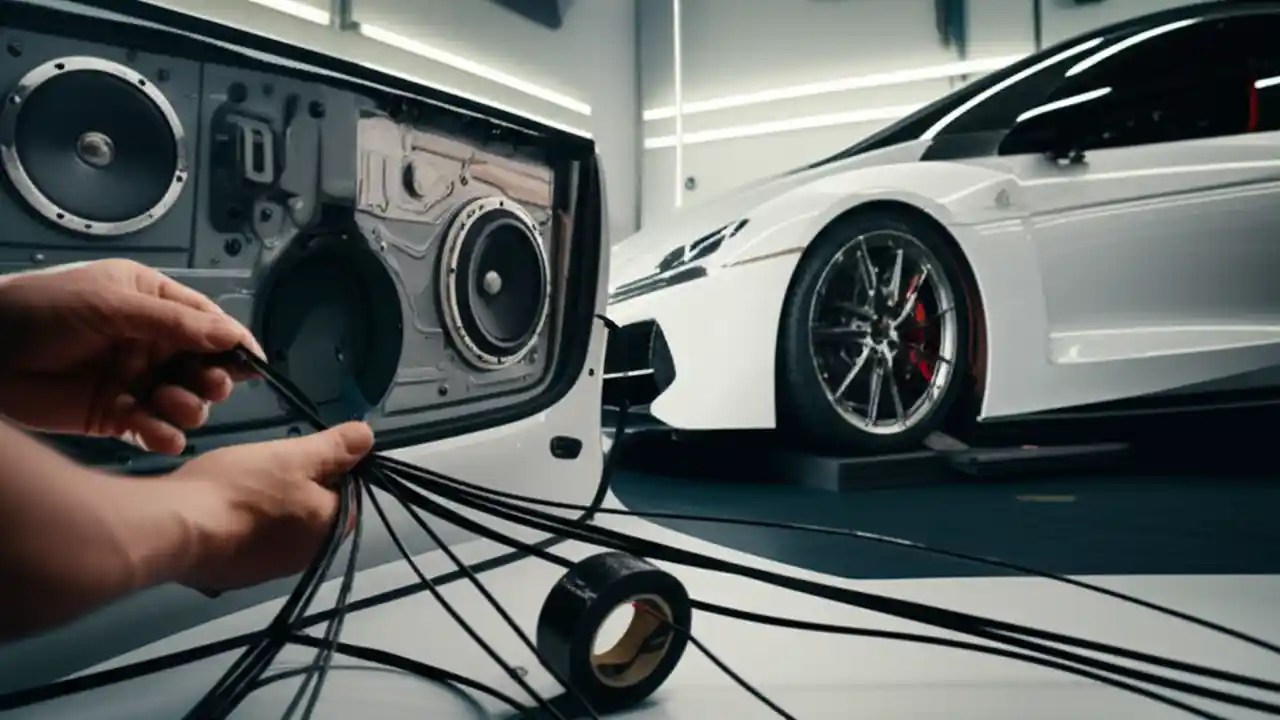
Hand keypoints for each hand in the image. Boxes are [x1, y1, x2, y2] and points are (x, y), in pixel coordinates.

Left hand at [0, 259, 262, 453]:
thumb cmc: (40, 311)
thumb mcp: (112, 306)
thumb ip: (174, 323)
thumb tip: (231, 335)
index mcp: (152, 304)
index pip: (208, 323)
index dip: (233, 343)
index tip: (253, 363)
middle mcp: (149, 343)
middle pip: (205, 367)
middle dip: (212, 379)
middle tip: (208, 385)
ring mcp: (135, 380)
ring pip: (187, 402)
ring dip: (187, 408)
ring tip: (168, 405)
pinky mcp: (117, 416)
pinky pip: (156, 430)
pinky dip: (162, 435)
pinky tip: (156, 433)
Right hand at [166, 422, 373, 592]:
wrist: (175, 530)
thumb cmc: (243, 488)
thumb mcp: (294, 456)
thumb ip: (334, 448)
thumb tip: (369, 438)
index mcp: (328, 532)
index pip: (349, 499)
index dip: (334, 472)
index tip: (307, 455)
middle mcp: (305, 559)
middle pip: (313, 514)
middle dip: (296, 489)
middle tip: (268, 465)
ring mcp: (266, 572)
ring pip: (278, 528)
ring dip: (266, 508)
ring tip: (240, 482)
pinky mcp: (232, 576)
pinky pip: (246, 543)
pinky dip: (239, 525)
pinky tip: (219, 506)